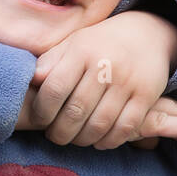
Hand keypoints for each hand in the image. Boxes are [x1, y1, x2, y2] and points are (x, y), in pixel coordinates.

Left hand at [18, 12, 176, 149]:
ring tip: (75, 139)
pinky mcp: (147, 95)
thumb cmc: (99, 44)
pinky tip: (99, 141)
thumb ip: (49, 62)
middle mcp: (105, 65)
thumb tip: (29, 82)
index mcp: (81, 50)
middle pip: (76, 111)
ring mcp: (128, 81)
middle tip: (55, 136)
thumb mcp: (72, 44)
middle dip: (60, 132)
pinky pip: (125, 128)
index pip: (54, 88)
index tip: (40, 121)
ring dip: (83, 140)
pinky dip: (109, 141)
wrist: (146, 34)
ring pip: (100, 124)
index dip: (42, 111)